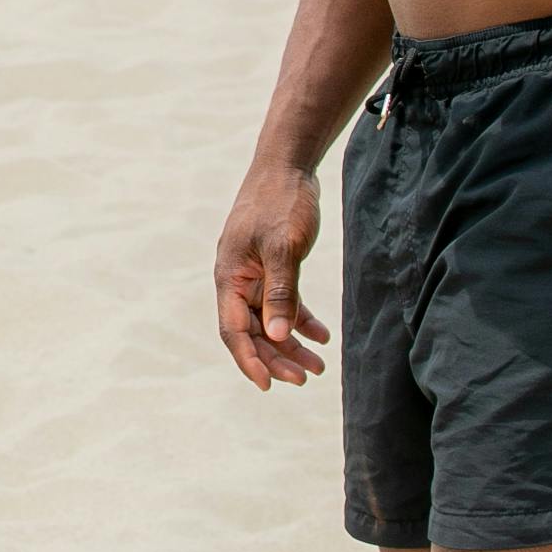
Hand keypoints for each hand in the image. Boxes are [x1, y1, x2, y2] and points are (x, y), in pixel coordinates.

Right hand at [213, 160, 331, 390]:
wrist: (288, 165)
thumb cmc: (281, 201)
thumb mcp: (284, 248)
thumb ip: (281, 292)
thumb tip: (276, 336)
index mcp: (230, 275)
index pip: (233, 329)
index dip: (249, 360)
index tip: (270, 386)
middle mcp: (237, 278)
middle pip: (251, 330)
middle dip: (276, 357)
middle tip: (306, 378)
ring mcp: (254, 272)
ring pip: (268, 319)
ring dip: (290, 343)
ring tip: (319, 366)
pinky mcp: (272, 265)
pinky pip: (282, 302)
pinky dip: (300, 319)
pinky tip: (322, 335)